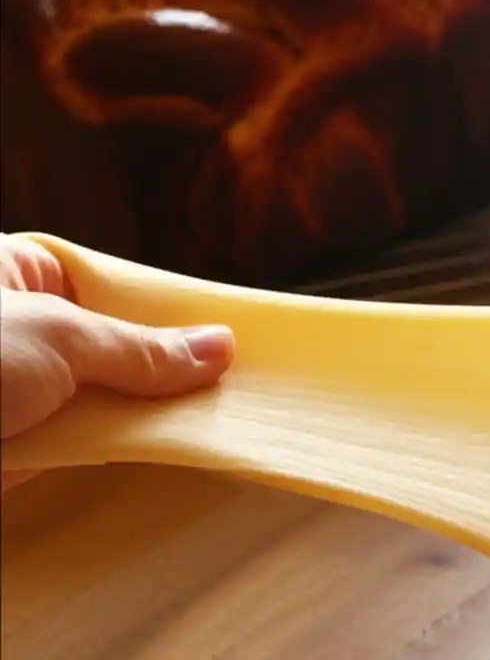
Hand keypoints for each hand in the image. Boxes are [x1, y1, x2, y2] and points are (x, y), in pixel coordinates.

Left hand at [0, 233, 234, 491]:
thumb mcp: (58, 340)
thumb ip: (142, 350)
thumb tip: (217, 347)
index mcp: (19, 275)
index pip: (115, 286)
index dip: (172, 309)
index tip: (229, 329)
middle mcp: (21, 328)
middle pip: (118, 342)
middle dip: (170, 363)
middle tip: (238, 376)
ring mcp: (23, 387)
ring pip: (108, 393)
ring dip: (153, 407)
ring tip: (222, 410)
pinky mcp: (24, 442)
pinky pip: (91, 437)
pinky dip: (127, 443)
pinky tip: (177, 440)